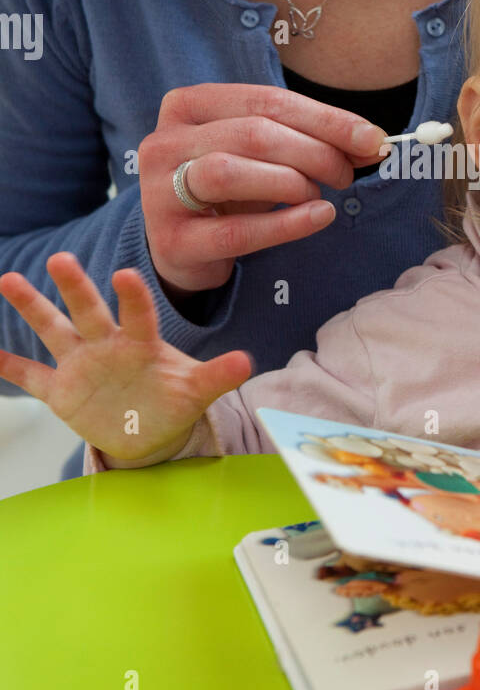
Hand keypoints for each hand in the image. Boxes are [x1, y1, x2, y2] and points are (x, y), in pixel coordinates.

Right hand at [0, 253, 252, 463]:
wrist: (150, 430)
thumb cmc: (173, 398)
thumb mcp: (196, 389)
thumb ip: (216, 375)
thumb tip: (247, 362)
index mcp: (141, 341)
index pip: (137, 313)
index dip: (132, 296)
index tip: (125, 275)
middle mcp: (108, 344)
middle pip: (89, 310)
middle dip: (75, 286)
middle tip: (60, 258)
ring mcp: (82, 364)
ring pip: (53, 330)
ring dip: (32, 307)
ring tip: (9, 280)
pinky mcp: (62, 391)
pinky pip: (32, 377)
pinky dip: (10, 367)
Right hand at [139, 83, 387, 295]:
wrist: (181, 248)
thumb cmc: (227, 192)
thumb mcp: (261, 156)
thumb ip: (308, 140)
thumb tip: (371, 141)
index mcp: (187, 105)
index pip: (266, 101)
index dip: (325, 119)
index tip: (371, 137)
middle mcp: (165, 142)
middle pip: (253, 134)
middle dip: (315, 151)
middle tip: (346, 173)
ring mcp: (159, 192)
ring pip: (231, 172)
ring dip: (292, 181)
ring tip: (321, 193)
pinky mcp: (171, 241)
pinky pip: (236, 230)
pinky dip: (286, 224)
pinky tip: (319, 216)